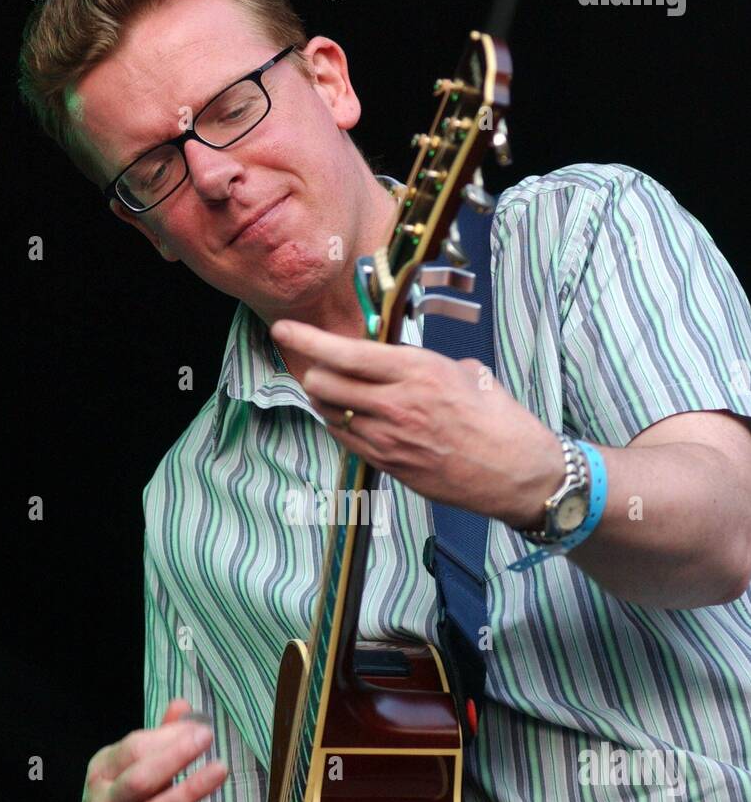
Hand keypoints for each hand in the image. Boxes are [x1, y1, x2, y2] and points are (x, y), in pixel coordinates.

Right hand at [77, 698, 228, 801]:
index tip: (200, 728)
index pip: (133, 749)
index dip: (168, 737)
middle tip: (207, 737)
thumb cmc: (124, 799)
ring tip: (220, 770)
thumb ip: (156, 738)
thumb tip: (182, 705)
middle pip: (139, 780)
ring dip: (189, 791)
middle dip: (174, 757)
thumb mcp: (129, 768)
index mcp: (102, 773)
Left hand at [269, 319, 563, 527]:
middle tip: (317, 364)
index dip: (307, 339)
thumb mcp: (464, 373)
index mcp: (418, 371)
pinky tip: (351, 417)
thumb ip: (423, 365)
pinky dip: (339, 424)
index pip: (345, 353)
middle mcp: (396, 404)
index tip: (285, 328)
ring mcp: (389, 439)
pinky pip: (345, 439)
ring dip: (324, 399)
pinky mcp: (389, 466)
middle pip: (323, 385)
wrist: (516, 473)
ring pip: (328, 414)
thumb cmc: (499, 420)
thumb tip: (398, 361)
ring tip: (337, 391)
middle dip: (314, 371)